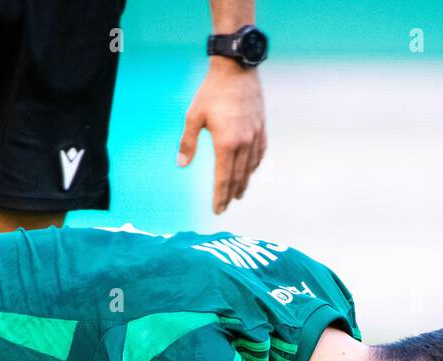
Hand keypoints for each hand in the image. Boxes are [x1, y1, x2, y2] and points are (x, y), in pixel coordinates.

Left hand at [177, 59, 265, 213]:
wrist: (237, 69)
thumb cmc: (212, 92)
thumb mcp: (194, 116)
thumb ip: (188, 143)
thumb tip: (182, 165)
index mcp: (226, 144)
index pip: (223, 178)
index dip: (219, 196)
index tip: (217, 209)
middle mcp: (243, 144)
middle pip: (238, 177)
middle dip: (231, 194)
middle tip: (225, 206)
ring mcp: (255, 136)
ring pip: (250, 167)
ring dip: (244, 182)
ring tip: (238, 193)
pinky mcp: (261, 127)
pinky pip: (260, 153)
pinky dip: (254, 165)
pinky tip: (251, 170)